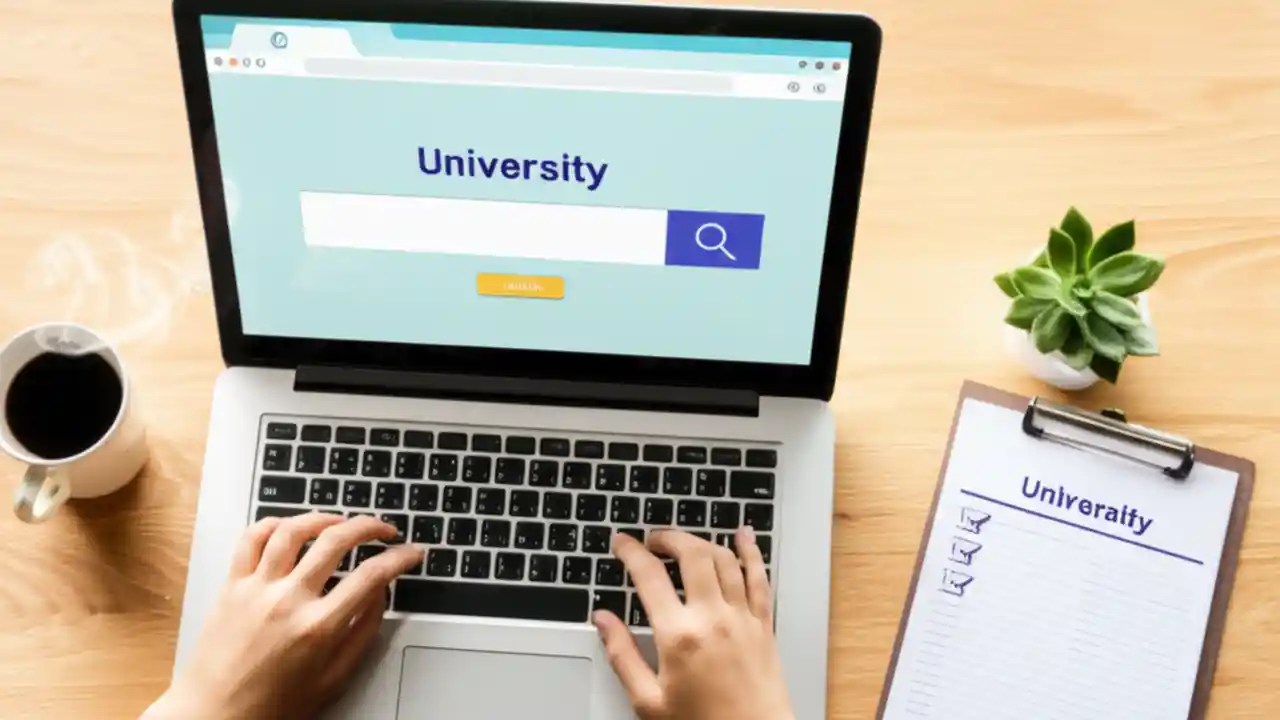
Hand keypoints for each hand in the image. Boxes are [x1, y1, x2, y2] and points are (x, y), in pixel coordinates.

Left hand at [144, 514, 422, 719]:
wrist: (214, 716)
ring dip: (324, 518)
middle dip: (370, 526)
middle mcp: (287, 601)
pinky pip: (251, 539)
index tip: (411, 552)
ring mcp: (256, 589)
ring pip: (293, 530)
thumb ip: (363, 633)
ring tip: (340, 522)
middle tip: (383, 529)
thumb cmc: (272, 706)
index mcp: (318, 628)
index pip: (372, 576)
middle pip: (337, 539)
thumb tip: (380, 594)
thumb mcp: (334, 678)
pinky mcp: (231, 586)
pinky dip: (273, 524)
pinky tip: (290, 528)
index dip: (400, 557)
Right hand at [595, 527, 792, 719]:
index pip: (649, 576)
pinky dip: (750, 552)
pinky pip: (759, 577)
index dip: (631, 551)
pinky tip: (743, 536)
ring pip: (724, 558)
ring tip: (684, 540)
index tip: (621, 543)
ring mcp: (742, 618)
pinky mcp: (763, 625)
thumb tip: (602, 620)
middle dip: (668, 537)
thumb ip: (622, 655)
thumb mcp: (648, 700)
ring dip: (701, 541)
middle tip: (652, 539)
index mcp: (679, 636)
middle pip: (691, 553)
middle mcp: (713, 618)